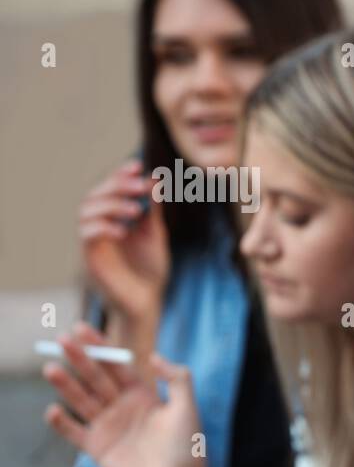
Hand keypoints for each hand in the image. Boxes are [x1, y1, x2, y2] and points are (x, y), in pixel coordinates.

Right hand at [43, 323, 209, 466]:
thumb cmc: (186, 448)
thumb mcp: (187, 407)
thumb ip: (177, 378)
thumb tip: (153, 355)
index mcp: (143, 395)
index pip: (117, 366)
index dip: (101, 347)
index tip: (82, 329)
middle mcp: (123, 408)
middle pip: (96, 378)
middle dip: (80, 358)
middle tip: (61, 340)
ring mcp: (108, 427)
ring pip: (82, 400)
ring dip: (66, 385)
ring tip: (51, 368)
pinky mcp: (98, 449)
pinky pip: (74, 433)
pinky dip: (62, 423)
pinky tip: (53, 410)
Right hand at [79, 159, 168, 324]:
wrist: (147, 300)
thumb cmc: (149, 268)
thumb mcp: (155, 234)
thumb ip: (152, 210)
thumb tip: (155, 180)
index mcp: (113, 218)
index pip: (109, 189)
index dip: (119, 175)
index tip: (138, 166)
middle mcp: (98, 226)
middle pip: (94, 195)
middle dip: (117, 186)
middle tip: (140, 186)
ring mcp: (92, 242)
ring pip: (86, 211)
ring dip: (111, 205)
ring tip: (135, 211)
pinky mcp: (90, 258)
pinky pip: (86, 235)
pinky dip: (103, 227)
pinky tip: (123, 231)